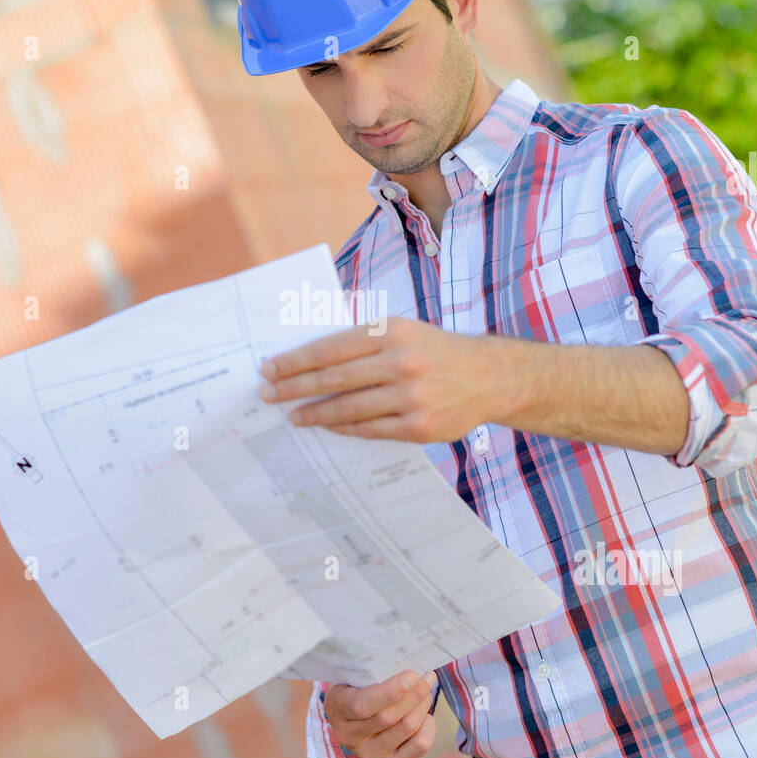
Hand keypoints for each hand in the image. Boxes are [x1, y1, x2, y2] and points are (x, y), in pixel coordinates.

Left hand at [259, 316, 510, 442]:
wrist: (488, 377)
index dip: (296, 361)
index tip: (270, 368)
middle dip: (294, 387)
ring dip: (314, 413)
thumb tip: (308, 352)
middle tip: (268, 394)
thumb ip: (362, 337)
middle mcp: (401, 363)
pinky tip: (327, 425)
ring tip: (292, 415)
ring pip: (349, 408)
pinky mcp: (419, 427)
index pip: (330, 348)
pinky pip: (370, 429)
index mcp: (392, 332)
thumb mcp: (402, 328)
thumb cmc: (434, 350)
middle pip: (333, 378)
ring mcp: (412, 397)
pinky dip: (343, 428)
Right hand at [324, 669, 437, 757]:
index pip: (363, 705)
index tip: (412, 675)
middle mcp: (349, 736)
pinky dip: (428, 727)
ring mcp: (369, 754)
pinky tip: (425, 714)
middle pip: (389, 718)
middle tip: (428, 676)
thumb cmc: (359, 683)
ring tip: (427, 688)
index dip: (390, 692)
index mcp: (336, 708)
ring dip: (422, 706)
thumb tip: (409, 657)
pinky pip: (418, 746)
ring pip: (406, 729)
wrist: (354, 712)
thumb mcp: (356, 672)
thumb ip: (375, 668)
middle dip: (413, 695)